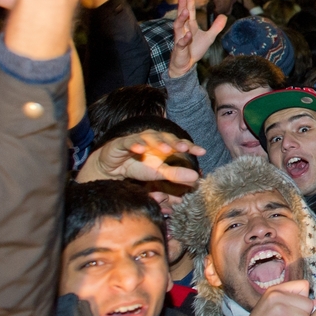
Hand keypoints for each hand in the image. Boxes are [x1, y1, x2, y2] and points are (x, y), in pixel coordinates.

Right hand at [77, 130, 203, 184]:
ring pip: (149, 137)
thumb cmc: (138, 167)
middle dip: (175, 142)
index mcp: (164, 145)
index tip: (202, 152)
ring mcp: (138, 139)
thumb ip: (175, 175)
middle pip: (167, 137)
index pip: (180, 144)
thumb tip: (196, 179)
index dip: (191, 147)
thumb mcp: (158, 173)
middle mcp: (153, 139)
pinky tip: (140, 149)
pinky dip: (135, 144)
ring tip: (165, 149)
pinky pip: (129, 141)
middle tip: (184, 148)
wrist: (112, 168)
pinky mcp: (122, 143)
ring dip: (158, 142)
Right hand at [169, 0, 227, 77]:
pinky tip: (188, 35)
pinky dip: (184, 39)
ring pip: (178, 27)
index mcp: (190, 26)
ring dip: (181, 19)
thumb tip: (223, 15)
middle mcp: (183, 30)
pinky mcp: (179, 49)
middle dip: (182, 5)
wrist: (186, 65)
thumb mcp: (209, 37)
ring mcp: (180, 39)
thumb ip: (216, 27)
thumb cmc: (194, 50)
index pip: (189, 11)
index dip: (189, 1)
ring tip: (185, 11)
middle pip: (182, 16)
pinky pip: (180, 43)